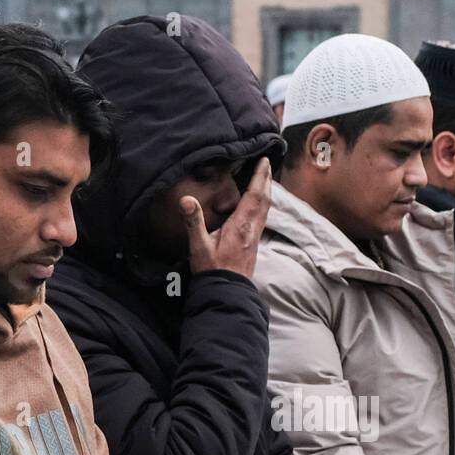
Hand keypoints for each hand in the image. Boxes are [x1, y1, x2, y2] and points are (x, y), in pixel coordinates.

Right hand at [182, 158, 271, 277]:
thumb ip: (193, 222)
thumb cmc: (212, 271)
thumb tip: (187, 199)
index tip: (264, 161)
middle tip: (267, 165)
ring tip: (265, 180)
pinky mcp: (253, 245)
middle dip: (267, 180)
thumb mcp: (198, 246)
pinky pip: (262, 219)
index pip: (254, 195)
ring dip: (267, 192)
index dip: (260, 177)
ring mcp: (254, 238)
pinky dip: (263, 206)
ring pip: (265, 210)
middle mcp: (252, 230)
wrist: (227, 293)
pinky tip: (258, 207)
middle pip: (265, 200)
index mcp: (240, 226)